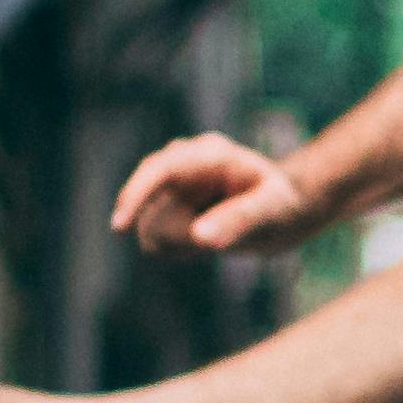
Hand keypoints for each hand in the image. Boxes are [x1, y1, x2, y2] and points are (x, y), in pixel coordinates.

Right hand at [110, 131, 318, 258]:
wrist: (282, 210)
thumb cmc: (282, 205)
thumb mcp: (272, 210)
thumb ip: (241, 219)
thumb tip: (201, 237)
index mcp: (208, 155)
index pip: (159, 169)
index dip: (136, 194)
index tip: (120, 227)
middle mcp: (182, 163)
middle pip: (153, 212)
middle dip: (180, 239)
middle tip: (220, 243)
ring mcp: (170, 184)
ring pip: (152, 231)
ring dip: (182, 245)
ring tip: (219, 237)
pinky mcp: (164, 204)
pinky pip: (156, 239)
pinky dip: (179, 248)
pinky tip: (205, 239)